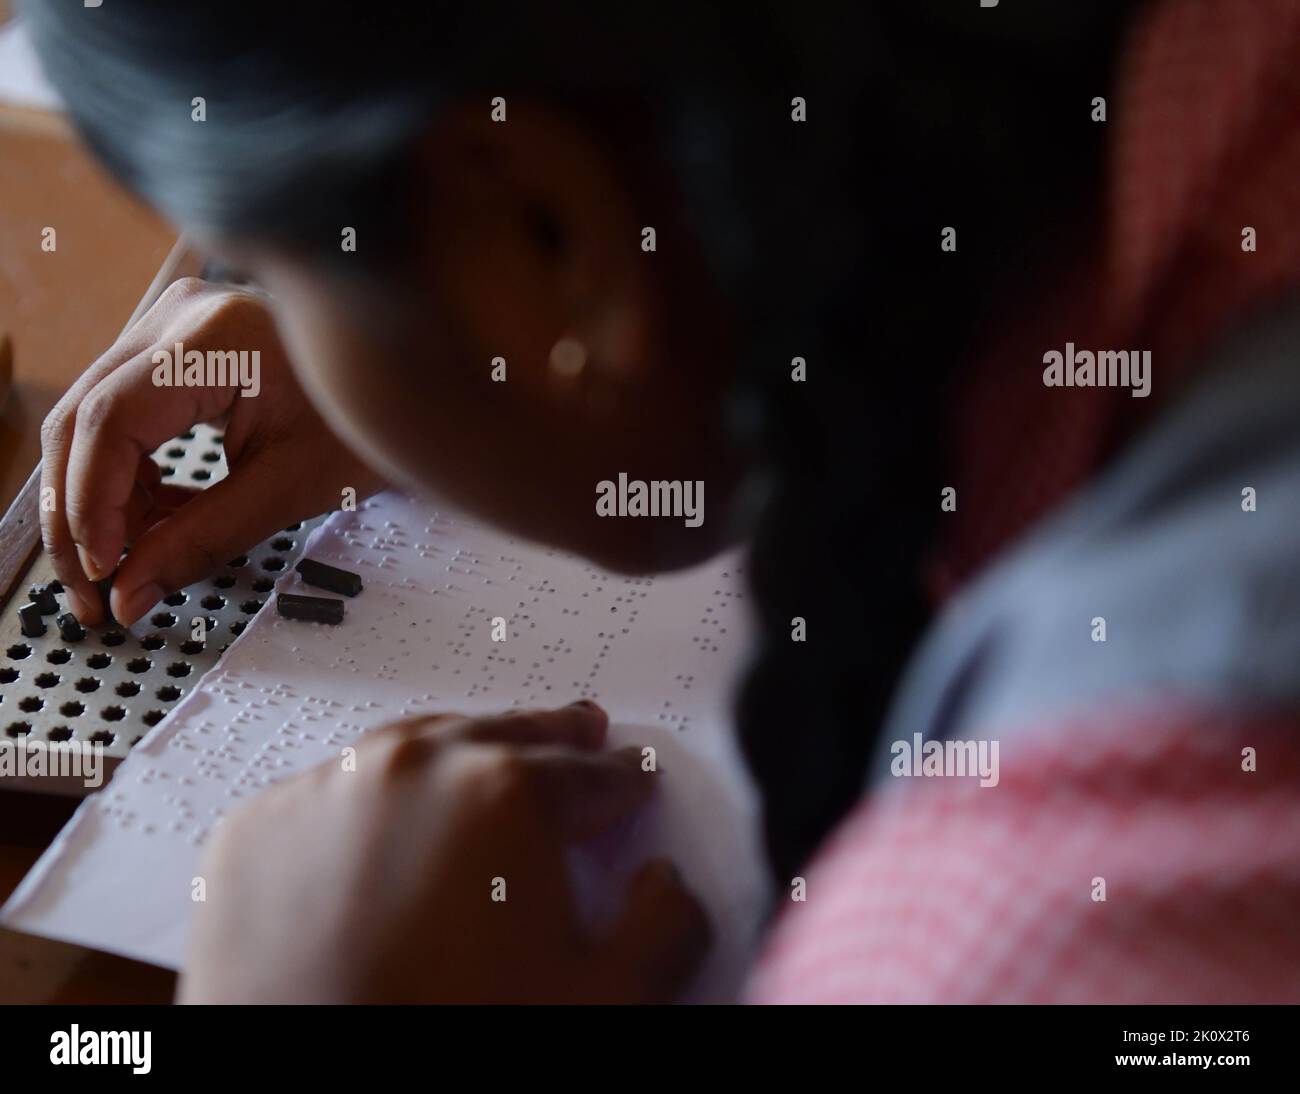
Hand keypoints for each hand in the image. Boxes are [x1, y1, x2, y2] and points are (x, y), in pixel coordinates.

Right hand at [39, 277, 384, 625]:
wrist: (409, 384)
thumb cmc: (365, 421)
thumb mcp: (289, 488)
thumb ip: (202, 539)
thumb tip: (131, 591)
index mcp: (212, 338)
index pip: (111, 422)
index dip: (92, 504)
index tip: (101, 570)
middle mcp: (178, 317)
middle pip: (84, 419)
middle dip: (78, 514)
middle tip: (89, 591)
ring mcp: (172, 329)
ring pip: (92, 422)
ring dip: (96, 501)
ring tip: (122, 567)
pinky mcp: (176, 353)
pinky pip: (122, 419)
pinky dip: (126, 478)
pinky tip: (149, 526)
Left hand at [178, 701, 709, 1002]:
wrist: (299, 1092)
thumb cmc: (448, 1043)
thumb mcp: (603, 1002)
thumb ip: (664, 927)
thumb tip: (666, 887)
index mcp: (504, 791)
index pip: (591, 772)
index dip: (622, 782)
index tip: (629, 783)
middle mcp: (410, 768)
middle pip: (501, 736)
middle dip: (550, 740)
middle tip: (579, 732)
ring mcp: (322, 792)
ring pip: (411, 750)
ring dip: (459, 756)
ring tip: (488, 762)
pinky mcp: (254, 831)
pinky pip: (329, 795)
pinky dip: (368, 805)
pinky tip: (392, 836)